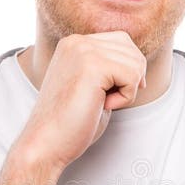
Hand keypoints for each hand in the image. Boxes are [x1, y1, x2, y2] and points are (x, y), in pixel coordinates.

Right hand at [13, 31, 146, 172]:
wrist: (46, 143)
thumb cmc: (70, 122)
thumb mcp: (91, 85)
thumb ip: (109, 67)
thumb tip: (138, 63)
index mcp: (74, 43)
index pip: (122, 40)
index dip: (128, 69)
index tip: (112, 93)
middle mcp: (77, 41)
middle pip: (131, 49)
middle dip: (130, 79)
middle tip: (106, 100)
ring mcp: (83, 50)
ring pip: (135, 63)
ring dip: (126, 90)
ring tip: (100, 103)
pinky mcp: (92, 66)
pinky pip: (132, 76)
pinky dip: (124, 98)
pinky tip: (101, 106)